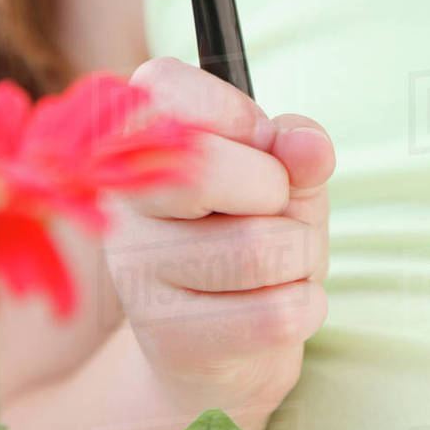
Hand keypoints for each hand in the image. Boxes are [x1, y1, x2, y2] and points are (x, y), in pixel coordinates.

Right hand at [100, 56, 334, 429]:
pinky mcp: (166, 338)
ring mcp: (134, 272)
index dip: (235, 112)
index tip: (256, 142)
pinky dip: (305, 305)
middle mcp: (121, 200)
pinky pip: (274, 313)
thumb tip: (308, 145)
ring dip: (301, 255)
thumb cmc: (253, 229)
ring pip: (258, 249)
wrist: (227, 343)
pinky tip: (277, 304)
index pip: (164, 87)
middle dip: (276, 189)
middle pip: (205, 169)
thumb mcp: (283, 175)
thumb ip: (296, 147)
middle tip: (274, 209)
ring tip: (280, 263)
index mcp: (135, 137)